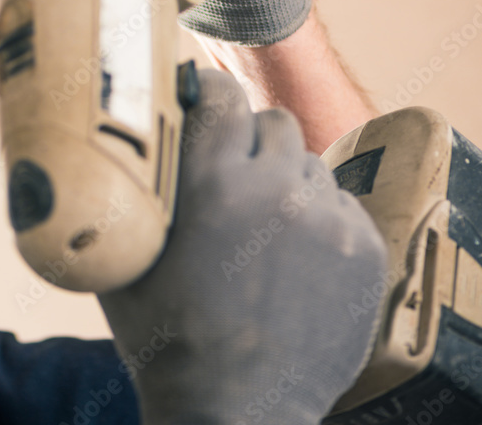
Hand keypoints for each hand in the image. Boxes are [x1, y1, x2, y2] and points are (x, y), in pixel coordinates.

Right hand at [97, 70, 387, 424]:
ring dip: (286, 179)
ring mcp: (329, 222)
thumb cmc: (167, 341)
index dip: (210, 90)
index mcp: (215, 186)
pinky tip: (295, 256)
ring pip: (310, 162)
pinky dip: (319, 217)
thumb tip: (118, 136)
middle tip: (232, 173)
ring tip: (264, 224)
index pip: (222, 95)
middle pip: (273, 121)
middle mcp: (278, 192)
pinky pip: (341, 203)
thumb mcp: (127, 257)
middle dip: (249, 139)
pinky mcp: (365, 250)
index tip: (203, 97)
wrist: (236, 415)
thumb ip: (130, 189)